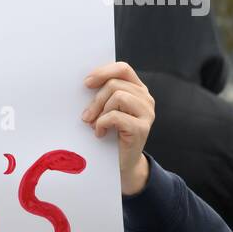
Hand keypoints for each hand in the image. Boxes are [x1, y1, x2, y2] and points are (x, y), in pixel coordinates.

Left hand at [83, 62, 153, 195]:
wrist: (122, 163)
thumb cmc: (110, 133)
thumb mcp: (106, 109)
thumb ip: (102, 94)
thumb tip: (85, 83)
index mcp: (137, 89)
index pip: (123, 68)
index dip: (103, 72)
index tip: (86, 83)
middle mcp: (146, 98)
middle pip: (115, 84)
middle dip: (95, 100)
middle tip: (86, 116)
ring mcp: (147, 113)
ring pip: (117, 97)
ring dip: (99, 111)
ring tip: (94, 124)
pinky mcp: (142, 128)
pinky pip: (115, 116)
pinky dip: (102, 124)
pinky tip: (99, 133)